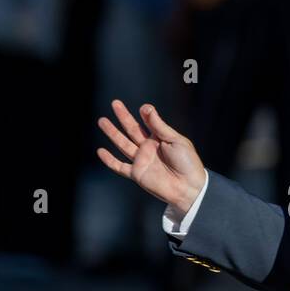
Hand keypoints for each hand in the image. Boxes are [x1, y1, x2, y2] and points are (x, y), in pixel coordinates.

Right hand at [97, 101, 206, 215]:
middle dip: (123, 116)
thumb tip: (145, 108)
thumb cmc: (187, 163)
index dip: (145, 114)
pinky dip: (109, 160)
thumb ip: (159, 126)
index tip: (143, 108)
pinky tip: (100, 151)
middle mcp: (149, 148)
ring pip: (123, 144)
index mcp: (160, 139)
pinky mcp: (137, 174)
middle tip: (114, 103)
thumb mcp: (175, 140)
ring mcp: (142, 161)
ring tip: (101, 121)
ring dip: (112, 133)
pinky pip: (120, 167)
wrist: (189, 187)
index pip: (148, 122)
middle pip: (132, 130)